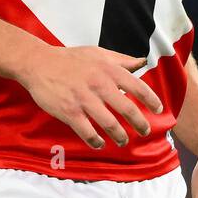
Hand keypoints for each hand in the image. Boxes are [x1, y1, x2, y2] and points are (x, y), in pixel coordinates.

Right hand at [18, 45, 164, 148]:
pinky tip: (99, 144)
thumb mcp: (98, 53)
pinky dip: (95, 141)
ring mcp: (84, 99)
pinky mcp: (69, 112)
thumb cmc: (70, 59)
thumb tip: (142, 63)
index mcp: (108, 70)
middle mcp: (99, 84)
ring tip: (122, 140)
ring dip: (119, 135)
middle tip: (145, 131)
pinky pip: (87, 132)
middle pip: (127, 109)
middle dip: (140, 123)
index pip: (137, 86)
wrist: (38, 63)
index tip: (158, 109)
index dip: (151, 100)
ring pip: (109, 124)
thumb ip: (121, 60)